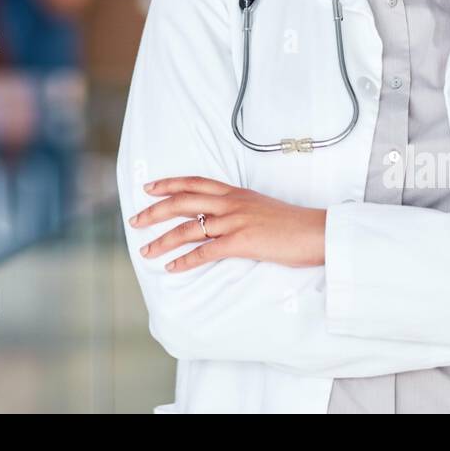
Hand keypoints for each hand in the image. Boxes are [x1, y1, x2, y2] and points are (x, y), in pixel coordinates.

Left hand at [128, 176, 325, 269]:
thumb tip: (218, 219)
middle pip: (182, 202)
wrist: (315, 231)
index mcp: (235, 192)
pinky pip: (205, 252)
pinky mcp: (241, 242)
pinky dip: (185, 260)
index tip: (148, 187)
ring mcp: (235, 222)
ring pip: (188, 228)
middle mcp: (231, 203)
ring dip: (163, 240)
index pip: (194, 182)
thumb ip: (238, 209)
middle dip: (154, 211)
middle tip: (134, 220)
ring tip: (146, 251)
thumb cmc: (291, 224)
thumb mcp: (260, 207)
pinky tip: (173, 267)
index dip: (169, 183)